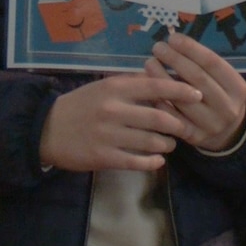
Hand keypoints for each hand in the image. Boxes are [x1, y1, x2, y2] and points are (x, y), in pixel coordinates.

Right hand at [39, 74, 203, 171]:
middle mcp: (114, 109)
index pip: (156, 86)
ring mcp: (109, 135)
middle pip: (159, 117)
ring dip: (167, 144)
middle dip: (178, 124)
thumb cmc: (80, 105)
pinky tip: (158, 160)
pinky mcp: (104, 157)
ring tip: (171, 144)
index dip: (181, 90)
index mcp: (115, 88)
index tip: (198, 95)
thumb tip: (165, 83)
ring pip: (151, 141)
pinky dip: (153, 162)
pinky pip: (137, 162)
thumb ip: (132, 85)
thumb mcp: (104, 87)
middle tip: (186, 128)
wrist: (47, 129)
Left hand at [145, 33, 245, 150]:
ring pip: (182, 98)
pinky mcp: (194, 136)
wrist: (228, 132)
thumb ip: (203, 64)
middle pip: (197, 78)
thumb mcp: (222, 80)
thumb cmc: (219, 96)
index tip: (173, 38)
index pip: (212, 63)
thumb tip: (174, 42)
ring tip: (149, 63)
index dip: (191, 49)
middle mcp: (227, 107)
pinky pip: (172, 116)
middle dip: (175, 59)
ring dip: (162, 78)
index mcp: (237, 87)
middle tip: (158, 47)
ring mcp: (211, 124)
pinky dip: (159, 100)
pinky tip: (149, 87)